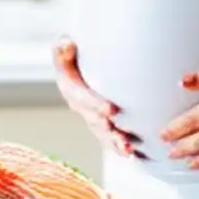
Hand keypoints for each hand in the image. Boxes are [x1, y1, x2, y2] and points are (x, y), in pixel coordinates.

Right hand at [53, 38, 141, 157]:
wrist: (78, 64)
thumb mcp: (63, 47)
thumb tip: (67, 45)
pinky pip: (111, 138)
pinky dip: (120, 146)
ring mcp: (93, 117)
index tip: (111, 109)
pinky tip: (134, 153)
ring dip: (115, 143)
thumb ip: (63, 48)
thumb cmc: (72, 54)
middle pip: (94, 122)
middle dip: (107, 130)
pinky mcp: (104, 123)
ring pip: (103, 134)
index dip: (96, 105)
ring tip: (128, 149)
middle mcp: (81, 107)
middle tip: (121, 137)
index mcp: (70, 89)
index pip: (82, 99)